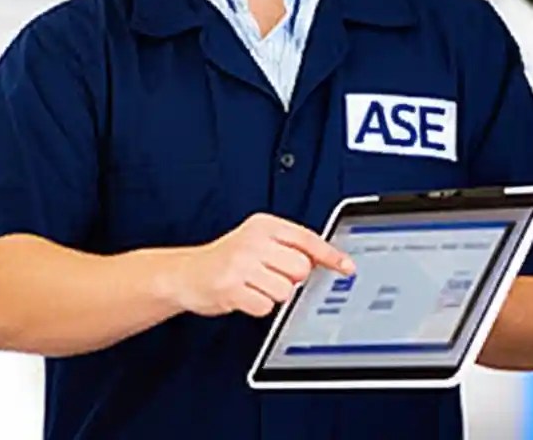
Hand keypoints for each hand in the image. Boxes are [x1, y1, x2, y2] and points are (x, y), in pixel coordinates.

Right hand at [172, 213, 355, 317]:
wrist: (185, 273)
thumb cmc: (228, 259)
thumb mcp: (257, 241)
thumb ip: (289, 246)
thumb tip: (327, 261)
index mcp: (263, 225)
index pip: (306, 238)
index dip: (331, 255)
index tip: (347, 268)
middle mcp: (252, 240)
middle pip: (300, 268)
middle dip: (291, 278)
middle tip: (270, 275)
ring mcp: (241, 264)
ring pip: (285, 290)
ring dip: (273, 294)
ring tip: (254, 285)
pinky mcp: (231, 288)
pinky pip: (266, 307)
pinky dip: (258, 306)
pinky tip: (244, 295)